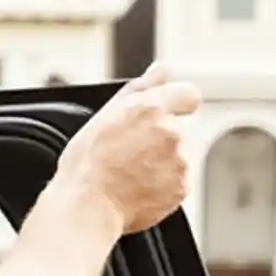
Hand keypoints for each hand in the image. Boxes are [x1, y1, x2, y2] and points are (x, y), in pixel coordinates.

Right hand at [53, 62, 200, 234]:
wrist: (87, 206)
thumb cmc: (87, 164)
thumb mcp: (106, 115)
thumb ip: (142, 87)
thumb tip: (162, 69)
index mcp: (152, 109)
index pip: (188, 95)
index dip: (175, 105)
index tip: (160, 117)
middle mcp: (172, 133)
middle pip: (179, 129)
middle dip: (161, 139)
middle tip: (130, 153)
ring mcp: (180, 162)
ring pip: (179, 157)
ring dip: (162, 163)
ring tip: (129, 173)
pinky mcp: (182, 188)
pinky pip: (177, 182)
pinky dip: (163, 185)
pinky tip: (137, 187)